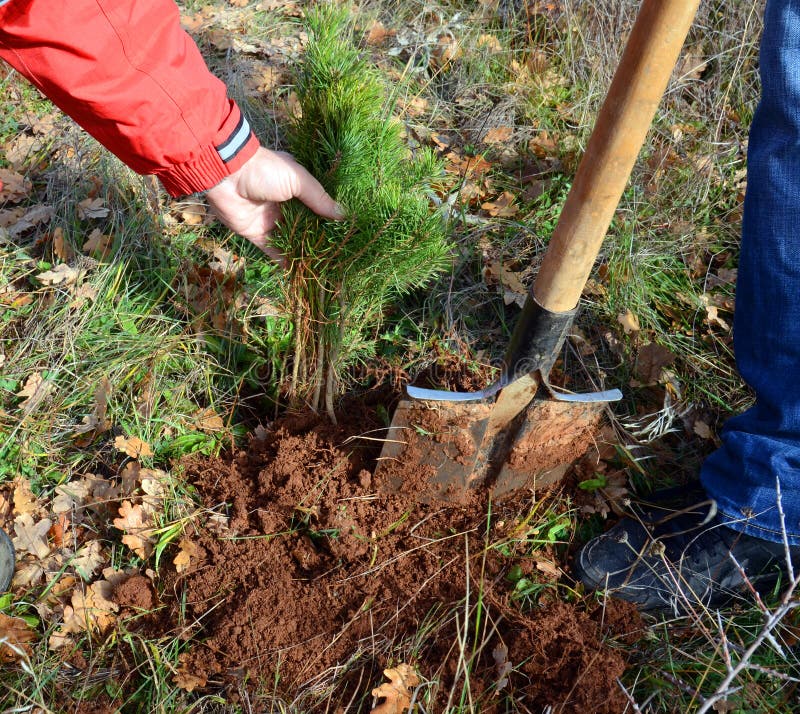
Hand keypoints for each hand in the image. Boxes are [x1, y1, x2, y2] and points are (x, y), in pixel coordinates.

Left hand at [205, 147, 342, 262]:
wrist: (227, 175)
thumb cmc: (265, 170)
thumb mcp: (298, 180)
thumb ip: (319, 199)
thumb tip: (343, 215)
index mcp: (295, 188)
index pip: (316, 206)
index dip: (329, 219)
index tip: (345, 233)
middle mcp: (284, 205)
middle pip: (305, 226)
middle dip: (318, 239)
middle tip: (337, 255)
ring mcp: (270, 221)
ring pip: (291, 240)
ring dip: (303, 252)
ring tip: (323, 267)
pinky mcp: (256, 234)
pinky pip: (273, 251)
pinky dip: (284, 261)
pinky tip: (298, 273)